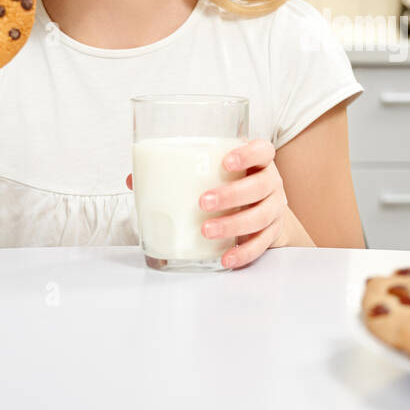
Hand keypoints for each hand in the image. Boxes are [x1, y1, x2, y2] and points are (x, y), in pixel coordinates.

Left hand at [124, 139, 290, 268]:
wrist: (267, 213)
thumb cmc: (232, 186)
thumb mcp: (213, 174)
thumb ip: (180, 173)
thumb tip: (134, 178)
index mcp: (257, 163)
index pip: (262, 151)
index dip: (247, 154)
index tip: (225, 161)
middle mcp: (271, 184)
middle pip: (260, 186)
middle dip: (232, 194)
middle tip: (202, 202)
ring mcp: (275, 209)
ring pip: (261, 216)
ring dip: (233, 224)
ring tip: (206, 230)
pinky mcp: (273, 234)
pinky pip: (261, 244)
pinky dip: (243, 253)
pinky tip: (226, 258)